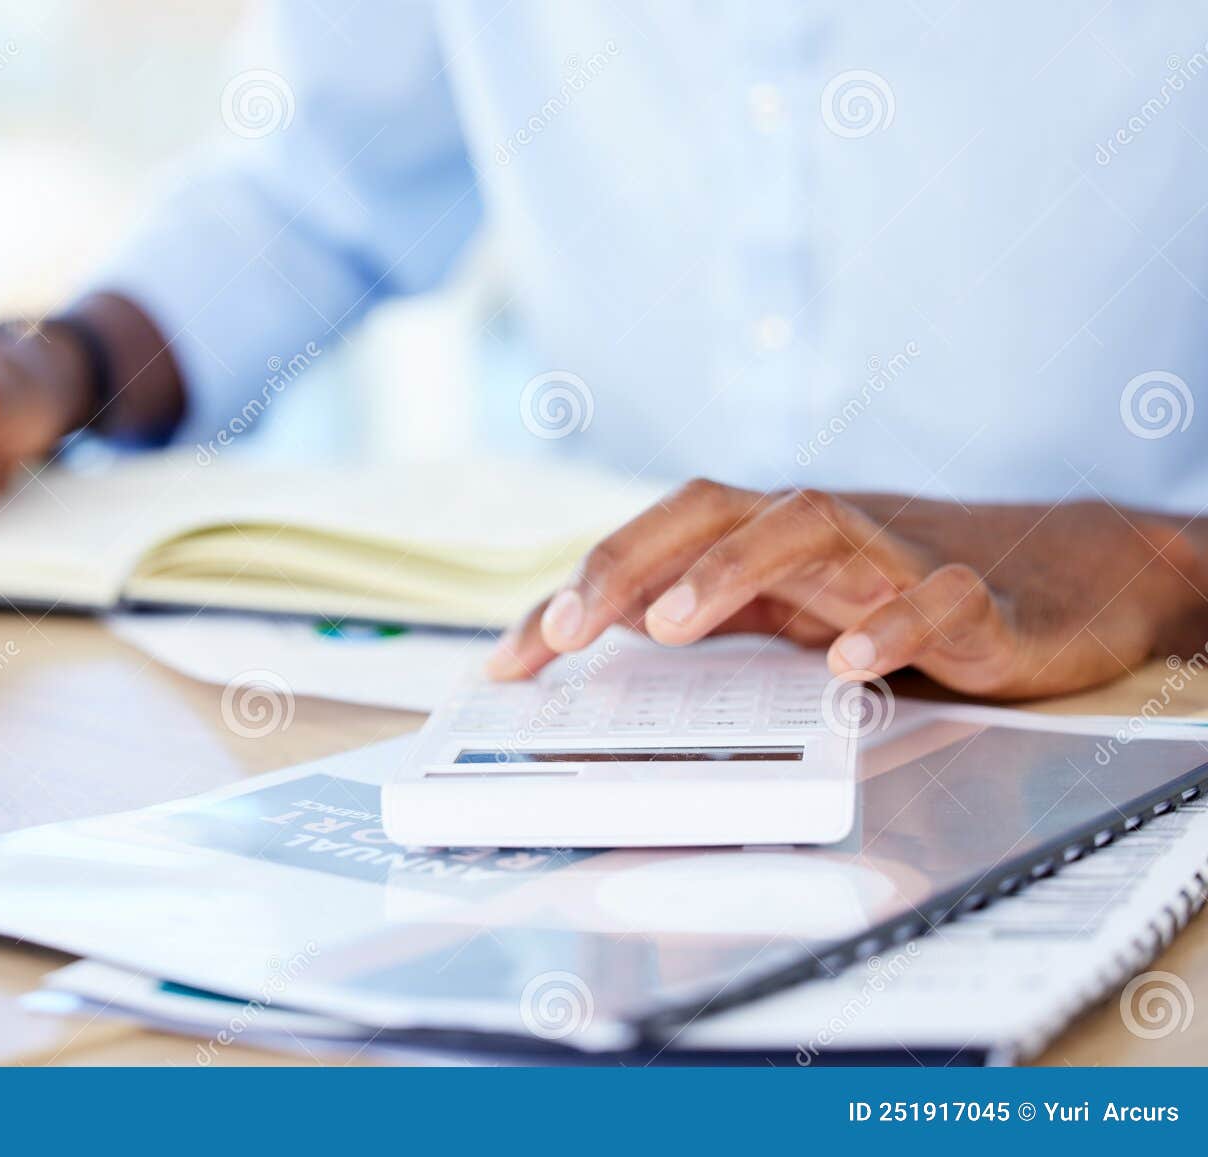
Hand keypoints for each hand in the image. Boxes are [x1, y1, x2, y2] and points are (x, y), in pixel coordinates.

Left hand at [488, 480, 1207, 698]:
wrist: (1063, 577)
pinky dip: (892, 624)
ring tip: (673, 624)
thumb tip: (590, 646)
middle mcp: (816, 533)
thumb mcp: (786, 612)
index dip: (576, 588)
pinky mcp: (974, 599)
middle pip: (712, 512)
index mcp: (761, 540)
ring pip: (810, 529)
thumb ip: (701, 621)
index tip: (510, 660)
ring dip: (732, 570)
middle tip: (565, 632)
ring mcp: (894, 555)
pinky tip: (848, 667)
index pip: (653, 541)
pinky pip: (934, 598)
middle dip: (629, 563)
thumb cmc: (897, 593)